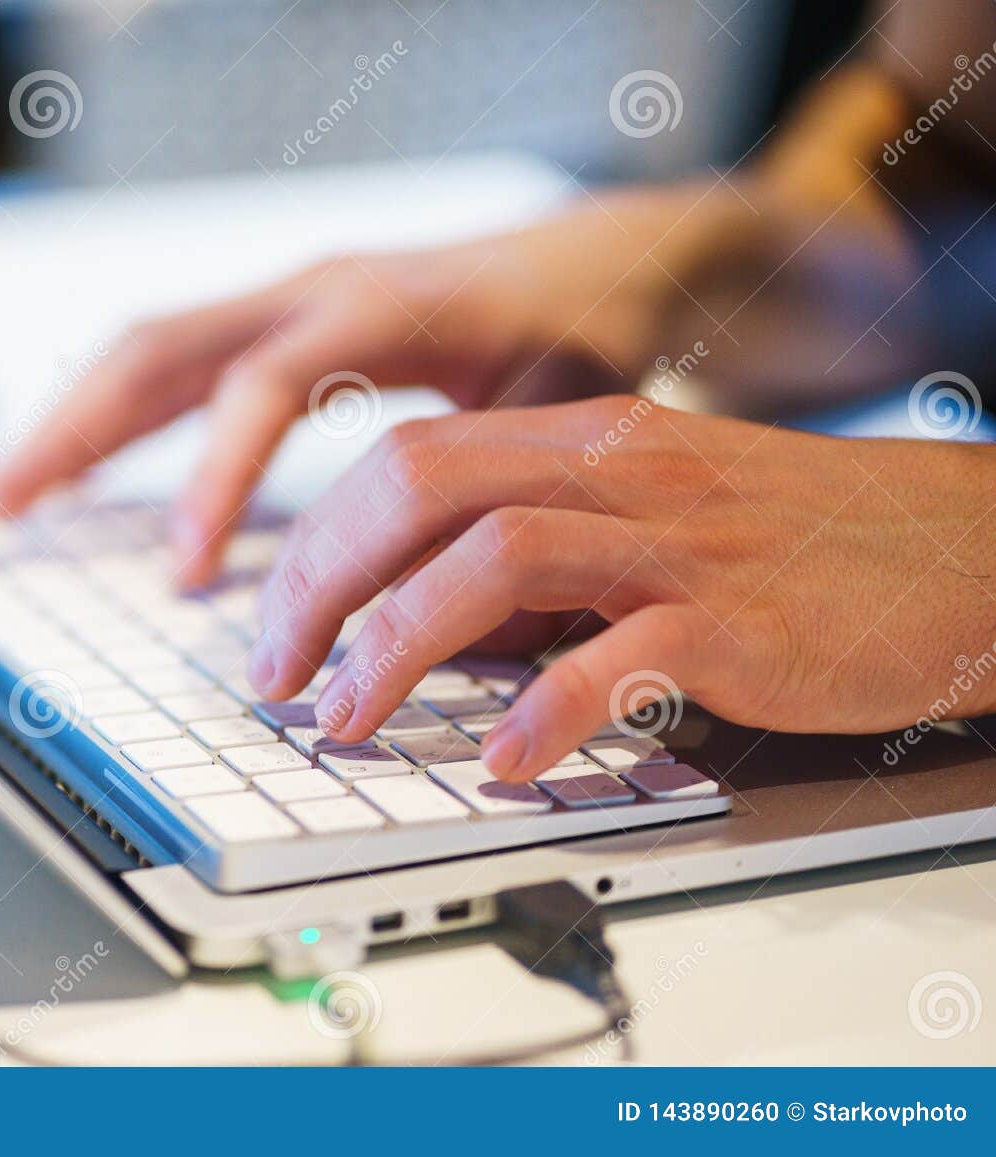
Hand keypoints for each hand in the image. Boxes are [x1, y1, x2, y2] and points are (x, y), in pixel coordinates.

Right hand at [0, 199, 680, 586]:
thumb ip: (503, 490)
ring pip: (152, 347)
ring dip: (74, 419)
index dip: (216, 477)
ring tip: (5, 491)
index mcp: (380, 307)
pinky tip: (87, 462)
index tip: (187, 571)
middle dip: (76, 429)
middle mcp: (316, 289)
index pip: (263, 385)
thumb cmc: (586, 328)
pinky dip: (121, 413)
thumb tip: (440, 603)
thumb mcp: (568, 408)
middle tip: (0, 505)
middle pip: (163, 346)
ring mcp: (291, 299)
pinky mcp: (285, 320)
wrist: (597, 257)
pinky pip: (180, 358)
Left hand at [249, 397, 995, 780]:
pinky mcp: (737, 621)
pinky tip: (501, 760)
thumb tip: (416, 628)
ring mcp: (676, 540)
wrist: (954, 550)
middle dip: (320, 583)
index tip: (275, 625)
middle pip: (419, 487)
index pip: (404, 461)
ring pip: (495, 556)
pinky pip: (618, 658)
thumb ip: (530, 557)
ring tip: (346, 719)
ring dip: (396, 645)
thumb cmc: (784, 541)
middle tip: (277, 673)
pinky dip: (544, 712)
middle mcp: (615, 469)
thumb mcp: (639, 519)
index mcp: (580, 439)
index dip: (316, 544)